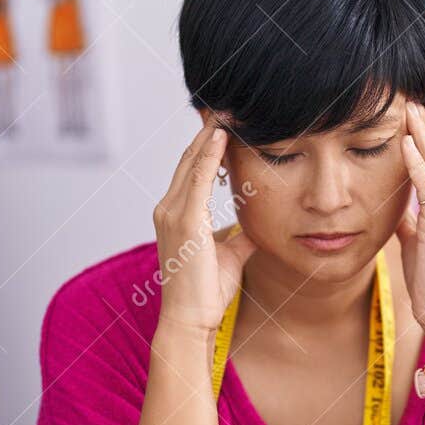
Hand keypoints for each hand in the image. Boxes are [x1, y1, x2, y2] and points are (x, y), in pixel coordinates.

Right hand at [153, 123, 256, 332]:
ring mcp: (173, 214)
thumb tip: (255, 226)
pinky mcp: (184, 222)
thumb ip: (239, 237)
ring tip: (227, 110)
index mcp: (177, 215)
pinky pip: (197, 180)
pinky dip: (209, 156)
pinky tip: (222, 137)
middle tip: (227, 105)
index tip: (225, 123)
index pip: (193, 169)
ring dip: (210, 135)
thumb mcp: (229, 256)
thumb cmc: (206, 294)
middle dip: (208, 131)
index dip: (207, 145)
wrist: (190, 320)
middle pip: (189, 158)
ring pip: (192, 162)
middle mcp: (169, 209)